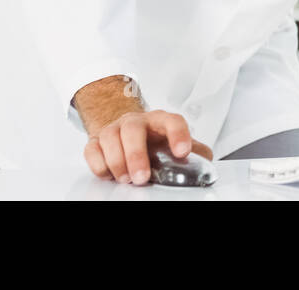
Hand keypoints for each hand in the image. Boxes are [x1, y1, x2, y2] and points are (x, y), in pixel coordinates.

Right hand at [83, 110, 214, 184]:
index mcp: (160, 120)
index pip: (172, 121)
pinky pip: (92, 149)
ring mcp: (114, 129)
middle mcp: (136, 121)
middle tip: (142, 177)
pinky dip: (99, 164)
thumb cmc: (155, 140)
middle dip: (136, 155)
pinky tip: (109, 174)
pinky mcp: (96, 141)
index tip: (183, 152)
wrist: (127, 130)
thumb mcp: (177, 144)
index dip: (178, 135)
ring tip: (126, 179)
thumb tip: (206, 165)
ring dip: (117, 161)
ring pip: (110, 137)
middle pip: (133, 129)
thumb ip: (194, 153)